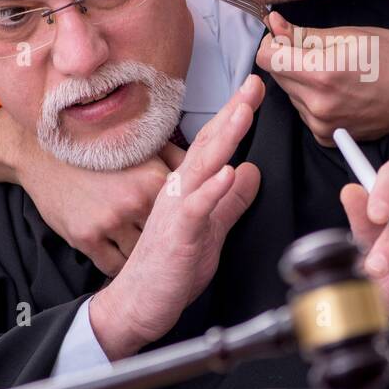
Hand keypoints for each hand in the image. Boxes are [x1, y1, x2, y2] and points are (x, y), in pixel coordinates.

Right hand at [15, 135, 185, 277]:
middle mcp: (135, 201)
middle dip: (160, 242)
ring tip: (138, 253)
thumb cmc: (94, 152)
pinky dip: (117, 265)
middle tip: (158, 246)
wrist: (45, 154)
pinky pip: (112, 266)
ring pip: (139, 255)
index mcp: (155, 179)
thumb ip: (174, 162)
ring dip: (138, 257)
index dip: (180, 223)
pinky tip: (117, 254)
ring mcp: (110, 220)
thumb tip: (208, 168)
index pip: (183, 214)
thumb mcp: (138, 149)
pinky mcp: (87, 237)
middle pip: (163, 237)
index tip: (179, 231)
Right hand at [89, 75, 263, 355]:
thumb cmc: (168, 267)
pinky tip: (228, 172)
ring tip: (243, 112)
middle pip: (209, 145)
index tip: (255, 89)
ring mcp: (175, 211)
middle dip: (233, 112)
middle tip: (253, 84)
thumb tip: (249, 172)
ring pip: (202, 168)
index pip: (215, 144)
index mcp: (189, 188)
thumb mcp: (210, 230)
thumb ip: (229, 202)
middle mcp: (179, 192)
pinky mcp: (176, 235)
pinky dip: (212, 189)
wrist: (134, 304)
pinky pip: (194, 209)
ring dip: (224, 138)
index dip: (235, 115)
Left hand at [255, 12, 388, 157]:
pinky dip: (312, 100)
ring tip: (334, 74)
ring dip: (300, 81)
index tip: (287, 38)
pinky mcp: (326, 136)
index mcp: (322, 73)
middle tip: (320, 52)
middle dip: (288, 60)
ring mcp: (322, 124)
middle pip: (276, 76)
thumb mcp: (350, 34)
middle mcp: (318, 104)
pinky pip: (303, 112)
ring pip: (289, 94)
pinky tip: (338, 92)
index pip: (267, 58)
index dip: (274, 43)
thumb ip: (305, 33)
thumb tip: (274, 23)